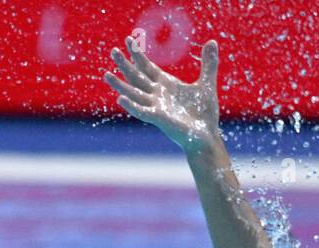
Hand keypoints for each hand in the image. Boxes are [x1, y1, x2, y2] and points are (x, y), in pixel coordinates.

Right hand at [105, 37, 221, 154]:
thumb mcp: (206, 84)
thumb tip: (212, 42)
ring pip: (133, 93)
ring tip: (107, 75)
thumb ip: (208, 64)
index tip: (128, 40)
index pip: (147, 67)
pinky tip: (120, 98)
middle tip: (113, 51)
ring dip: (120, 85)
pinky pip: (141, 111)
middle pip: (136, 77)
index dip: (138, 54)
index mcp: (166, 85)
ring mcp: (155, 106)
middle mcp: (157, 95)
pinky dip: (131, 105)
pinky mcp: (158, 118)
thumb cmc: (204, 114)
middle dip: (125, 64)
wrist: (205, 136)